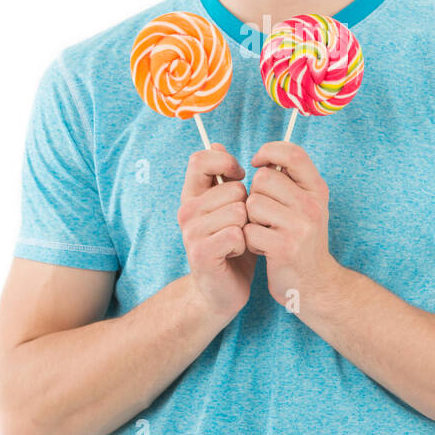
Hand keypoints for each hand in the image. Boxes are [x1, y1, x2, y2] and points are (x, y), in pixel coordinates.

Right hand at [178, 143, 254, 318]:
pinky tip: (235, 254)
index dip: (225, 162)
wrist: (222, 291)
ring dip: (247, 228)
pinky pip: (237, 234)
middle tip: (239, 227)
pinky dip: (245, 246)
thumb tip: (216, 143)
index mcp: (192, 196)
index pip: (201, 159)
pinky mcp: (201, 252)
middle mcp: (187, 211)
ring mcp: (191, 232)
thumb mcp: (229, 207)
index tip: (239, 176)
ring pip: (238, 211)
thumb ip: (224, 178)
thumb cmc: (231, 246)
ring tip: (237, 241)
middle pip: (233, 189)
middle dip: (247, 207)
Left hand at [243, 142, 340, 311]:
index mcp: (317, 190)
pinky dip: (250, 241)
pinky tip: (264, 249)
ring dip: (251, 219)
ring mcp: (300, 226)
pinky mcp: (284, 248)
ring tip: (266, 232)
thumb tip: (259, 158)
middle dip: (256, 195)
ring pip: (253, 204)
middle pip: (264, 178)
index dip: (270, 151)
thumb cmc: (302, 240)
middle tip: (266, 215)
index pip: (293, 153)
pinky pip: (249, 230)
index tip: (257, 162)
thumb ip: (288, 181)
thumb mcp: (305, 206)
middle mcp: (312, 205)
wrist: (316, 284)